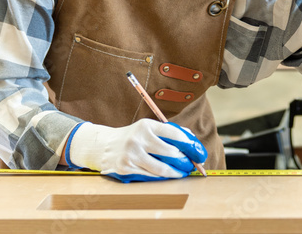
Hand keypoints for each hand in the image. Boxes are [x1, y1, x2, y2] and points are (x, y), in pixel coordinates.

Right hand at [65, 119, 206, 182]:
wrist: (103, 146)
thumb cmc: (132, 137)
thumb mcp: (147, 128)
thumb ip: (167, 131)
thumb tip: (191, 138)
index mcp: (146, 126)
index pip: (174, 133)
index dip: (189, 144)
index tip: (198, 151)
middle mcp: (138, 139)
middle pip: (170, 152)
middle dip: (184, 161)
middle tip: (192, 165)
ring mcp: (131, 154)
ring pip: (161, 168)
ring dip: (175, 172)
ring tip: (183, 172)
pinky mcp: (126, 168)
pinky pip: (150, 175)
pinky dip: (161, 177)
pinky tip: (168, 176)